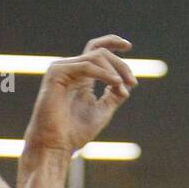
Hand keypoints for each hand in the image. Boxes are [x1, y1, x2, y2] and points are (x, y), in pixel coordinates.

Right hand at [23, 35, 136, 160]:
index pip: (95, 49)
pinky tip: (115, 83)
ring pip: (95, 56)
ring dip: (114, 70)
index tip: (128, 46)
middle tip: (132, 82)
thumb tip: (128, 82)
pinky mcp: (56, 72)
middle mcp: (70, 69)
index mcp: (80, 77)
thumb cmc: (75, 133)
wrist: (56, 145)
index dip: (112, 42)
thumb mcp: (102, 110)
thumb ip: (114, 95)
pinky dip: (104, 74)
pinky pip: (86, 66)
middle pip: (100, 52)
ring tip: (123, 87)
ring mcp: (62, 69)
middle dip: (120, 65)